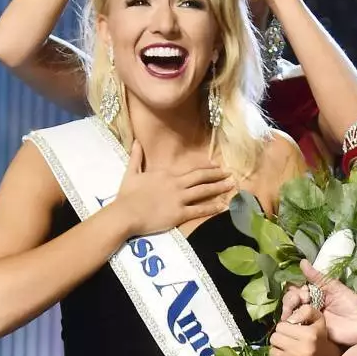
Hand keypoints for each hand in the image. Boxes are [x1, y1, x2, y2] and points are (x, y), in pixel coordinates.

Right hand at [114, 141, 235, 236]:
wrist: (125, 214)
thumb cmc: (127, 195)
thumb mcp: (131, 172)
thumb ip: (136, 156)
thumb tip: (136, 141)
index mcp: (166, 174)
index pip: (190, 169)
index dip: (205, 167)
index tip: (216, 166)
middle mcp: (176, 184)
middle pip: (201, 177)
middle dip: (217, 175)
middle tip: (230, 173)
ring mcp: (179, 199)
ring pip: (204, 191)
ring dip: (219, 188)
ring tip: (231, 185)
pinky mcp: (179, 214)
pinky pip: (199, 210)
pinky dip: (212, 208)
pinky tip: (223, 207)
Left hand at [268, 306, 339, 355]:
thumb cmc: (322, 339)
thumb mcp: (319, 319)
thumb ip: (306, 310)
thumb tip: (289, 319)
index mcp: (311, 335)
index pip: (280, 326)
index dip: (285, 327)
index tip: (291, 331)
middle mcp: (305, 351)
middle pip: (274, 339)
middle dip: (280, 338)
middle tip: (288, 341)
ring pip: (273, 353)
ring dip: (277, 351)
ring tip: (287, 351)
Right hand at [293, 262, 356, 345]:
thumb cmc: (352, 305)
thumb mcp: (335, 288)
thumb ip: (318, 277)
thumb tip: (303, 261)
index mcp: (316, 293)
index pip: (297, 288)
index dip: (296, 290)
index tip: (304, 293)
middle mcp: (310, 305)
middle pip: (291, 300)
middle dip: (291, 299)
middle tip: (302, 302)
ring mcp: (309, 319)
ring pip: (290, 312)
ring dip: (289, 310)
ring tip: (297, 312)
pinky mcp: (309, 331)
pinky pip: (295, 327)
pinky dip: (290, 323)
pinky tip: (292, 323)